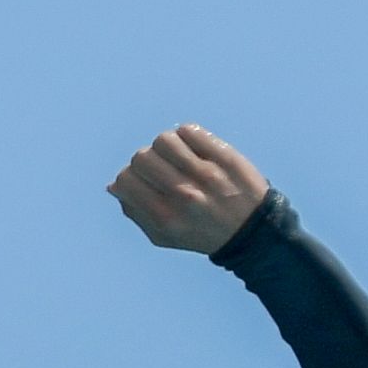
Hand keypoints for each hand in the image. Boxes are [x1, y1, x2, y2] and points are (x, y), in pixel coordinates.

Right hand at [107, 124, 269, 254]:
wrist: (251, 231)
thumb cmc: (200, 233)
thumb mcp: (163, 236)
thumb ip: (134, 212)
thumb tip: (115, 185)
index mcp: (165, 217)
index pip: (126, 180)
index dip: (128, 178)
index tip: (140, 182)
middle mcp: (184, 195)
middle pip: (141, 157)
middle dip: (145, 162)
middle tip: (159, 169)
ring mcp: (206, 174)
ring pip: (164, 140)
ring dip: (165, 146)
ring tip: (175, 156)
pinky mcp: (224, 156)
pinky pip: (189, 131)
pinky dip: (186, 136)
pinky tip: (192, 149)